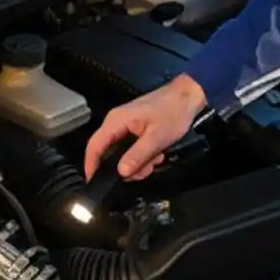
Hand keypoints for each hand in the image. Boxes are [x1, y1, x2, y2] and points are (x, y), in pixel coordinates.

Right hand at [83, 74, 206, 180]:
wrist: (188, 96)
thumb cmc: (173, 112)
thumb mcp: (156, 138)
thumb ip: (137, 156)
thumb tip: (121, 172)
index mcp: (116, 121)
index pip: (94, 146)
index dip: (91, 165)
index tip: (93, 182)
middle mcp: (116, 122)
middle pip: (108, 153)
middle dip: (125, 167)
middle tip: (144, 172)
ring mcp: (125, 125)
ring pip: (122, 153)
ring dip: (138, 162)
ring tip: (155, 160)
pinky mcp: (134, 128)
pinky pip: (131, 148)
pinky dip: (142, 156)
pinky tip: (156, 154)